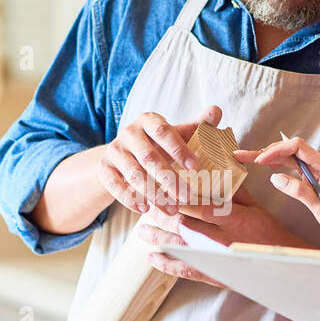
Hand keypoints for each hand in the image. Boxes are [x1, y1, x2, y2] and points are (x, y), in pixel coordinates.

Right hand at [96, 105, 221, 215]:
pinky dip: (130, 199)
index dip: (179, 149)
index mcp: (148, 120)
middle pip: (149, 157)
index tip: (195, 166)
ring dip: (153, 194)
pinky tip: (145, 209)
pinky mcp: (103, 168)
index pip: (163, 132)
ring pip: (133, 174)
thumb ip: (197, 126)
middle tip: (188, 197)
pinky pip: (115, 185)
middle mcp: (128, 132)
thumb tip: (216, 111)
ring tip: (172, 209)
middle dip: (170, 179)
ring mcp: (114, 150)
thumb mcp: (176, 135)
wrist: (124, 155)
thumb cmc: (158, 145)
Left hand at [136, 187, 304, 286]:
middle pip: (183, 223)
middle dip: (162, 215)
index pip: (197, 204)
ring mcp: (215, 258)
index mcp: (231, 218)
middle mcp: (220, 238)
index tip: (160, 188)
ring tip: (141, 231)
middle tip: (144, 206)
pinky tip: (152, 258)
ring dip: (158, 238)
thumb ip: (235, 190)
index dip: (176, 197)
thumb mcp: (255, 207)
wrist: (283, 265)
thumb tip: (220, 167)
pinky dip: (167, 265)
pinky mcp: (213, 274)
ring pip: (180, 246)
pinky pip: (185, 270)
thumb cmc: (269, 232)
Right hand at [235, 136, 319, 253]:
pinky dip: (277, 165)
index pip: (297, 147)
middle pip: (290, 150)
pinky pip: (292, 167)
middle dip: (268, 151)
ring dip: (270, 157)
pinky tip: (267, 167)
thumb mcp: (319, 206)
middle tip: (244, 155)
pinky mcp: (311, 181)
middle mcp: (319, 166)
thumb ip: (299, 190)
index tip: (260, 161)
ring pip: (289, 158)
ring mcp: (315, 172)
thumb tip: (275, 178)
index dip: (276, 150)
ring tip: (249, 158)